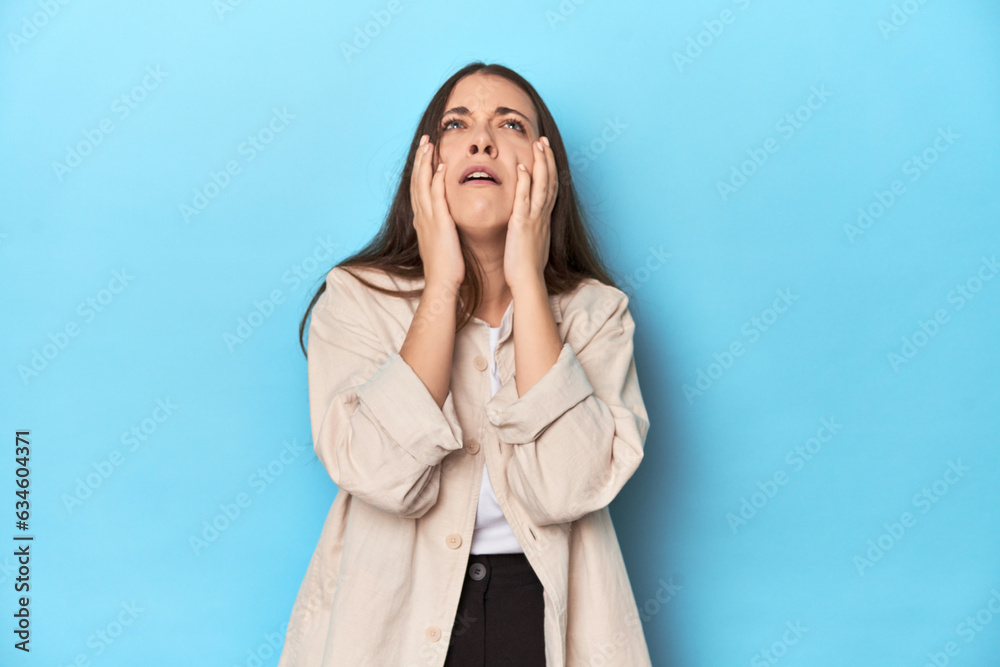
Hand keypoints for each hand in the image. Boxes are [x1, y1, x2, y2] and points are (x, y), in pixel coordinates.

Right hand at [410, 134, 464, 289]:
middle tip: (425, 140)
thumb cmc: (445, 267)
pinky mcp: (439, 224)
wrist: (442, 283)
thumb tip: (444, 222)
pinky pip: (436, 197)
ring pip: (423, 184)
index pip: (420, 188)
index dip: (421, 169)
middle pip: (417, 180)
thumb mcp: (440, 242)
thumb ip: (440, 228)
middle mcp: (422, 216)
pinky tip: (441, 167)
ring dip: (426, 163)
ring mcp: (428, 219)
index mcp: (422, 220)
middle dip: (420, 159)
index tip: (426, 153)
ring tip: (429, 145)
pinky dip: (436, 180)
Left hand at [503, 136, 557, 291]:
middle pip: (550, 181)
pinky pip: (525, 199)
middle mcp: (542, 215)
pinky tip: (522, 167)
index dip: (549, 169)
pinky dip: (525, 182)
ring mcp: (534, 218)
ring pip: (542, 185)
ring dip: (540, 163)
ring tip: (537, 145)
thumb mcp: (532, 241)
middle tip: (543, 140)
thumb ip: (531, 228)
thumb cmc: (526, 265)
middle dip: (547, 159)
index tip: (545, 153)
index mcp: (544, 218)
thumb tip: (528, 224)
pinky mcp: (522, 224)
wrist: (527, 280)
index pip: (550, 188)